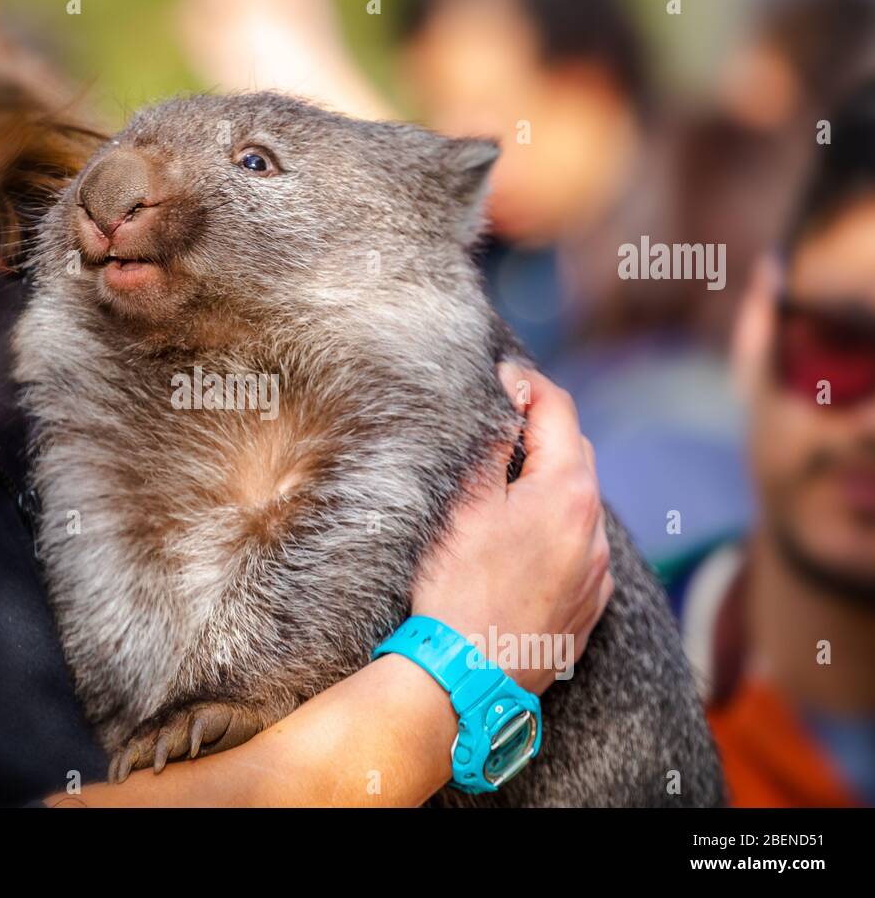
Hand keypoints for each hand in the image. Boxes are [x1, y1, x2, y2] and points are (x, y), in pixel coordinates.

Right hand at [409, 362, 613, 694]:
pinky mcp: (588, 608)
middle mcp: (595, 530)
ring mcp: (596, 573)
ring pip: (580, 505)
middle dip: (543, 431)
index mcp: (568, 493)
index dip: (528, 384)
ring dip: (550, 484)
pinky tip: (521, 544)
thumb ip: (489, 446)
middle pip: (576, 454)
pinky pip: (581, 551)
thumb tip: (505, 401)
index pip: (559, 410)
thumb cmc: (458, 588)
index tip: (500, 377)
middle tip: (501, 423)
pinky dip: (557, 531)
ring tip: (506, 486)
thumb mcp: (464, 505)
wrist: (468, 678)